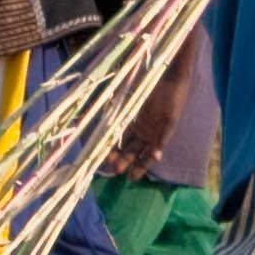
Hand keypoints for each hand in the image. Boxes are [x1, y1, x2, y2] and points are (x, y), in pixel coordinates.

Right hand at [113, 55, 191, 178]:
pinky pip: (161, 142)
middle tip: (115, 170)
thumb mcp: (129, 97)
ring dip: (139, 164)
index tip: (103, 159)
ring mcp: (155, 132)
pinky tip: (154, 157)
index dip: (112, 152)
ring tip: (132, 177)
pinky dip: (157, 150)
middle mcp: (142, 132)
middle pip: (131, 151)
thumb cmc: (147, 84)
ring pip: (145, 153)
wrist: (168, 77)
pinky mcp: (167, 128)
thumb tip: (85, 107)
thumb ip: (114, 106)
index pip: (119, 142)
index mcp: (131, 125)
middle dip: (123, 161)